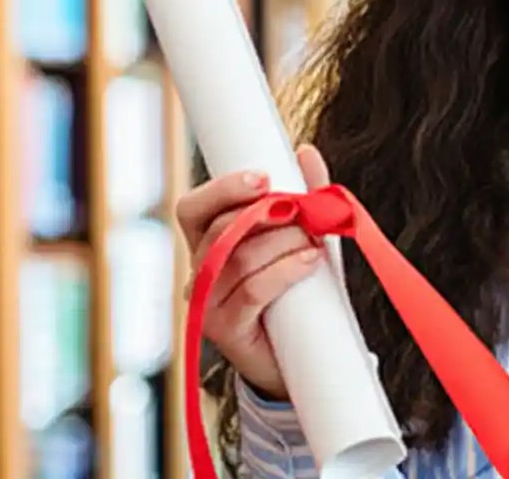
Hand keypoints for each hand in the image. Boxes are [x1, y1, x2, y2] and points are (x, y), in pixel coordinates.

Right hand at [174, 145, 331, 400]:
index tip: (263, 177)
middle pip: (219, 230)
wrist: (303, 356)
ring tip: (314, 243)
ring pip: (239, 259)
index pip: (194, 208)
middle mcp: (199, 272)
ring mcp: (208, 304)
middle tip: (304, 212)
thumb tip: (306, 152)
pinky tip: (310, 263)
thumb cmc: (298, 291)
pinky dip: (285, 272)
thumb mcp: (305, 239)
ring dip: (284, 243)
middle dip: (268, 215)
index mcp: (207, 244)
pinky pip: (252, 292)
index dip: (223, 189)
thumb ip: (305, 197)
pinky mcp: (226, 331)